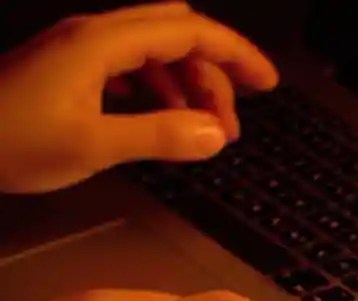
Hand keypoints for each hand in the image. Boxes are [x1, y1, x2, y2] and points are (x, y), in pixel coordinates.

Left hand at [0, 2, 277, 193]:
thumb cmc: (4, 140)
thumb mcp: (91, 146)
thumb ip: (160, 137)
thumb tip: (215, 134)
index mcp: (103, 44)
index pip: (190, 32)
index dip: (237, 55)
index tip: (267, 83)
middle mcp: (92, 37)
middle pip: (176, 34)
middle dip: (216, 71)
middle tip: (240, 113)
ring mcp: (77, 52)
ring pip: (153, 52)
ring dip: (187, 86)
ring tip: (203, 131)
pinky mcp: (64, 71)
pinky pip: (127, 67)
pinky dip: (157, 90)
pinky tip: (161, 120)